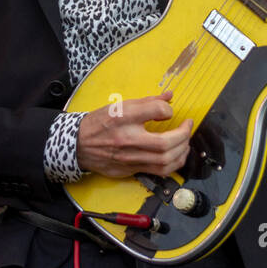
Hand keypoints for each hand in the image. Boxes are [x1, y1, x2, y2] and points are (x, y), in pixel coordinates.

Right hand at [76, 90, 192, 177]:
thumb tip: (169, 96)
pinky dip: (173, 163)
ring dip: (182, 151)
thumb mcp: (120, 106)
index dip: (167, 110)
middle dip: (183, 135)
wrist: (79, 144)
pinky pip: (158, 171)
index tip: (169, 111)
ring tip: (185, 141)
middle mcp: (126, 139)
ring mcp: (129, 157)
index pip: (155, 111)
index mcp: (122, 117)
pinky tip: (176, 155)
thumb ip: (147, 102)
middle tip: (187, 127)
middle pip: (165, 143)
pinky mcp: (130, 170)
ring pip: (165, 161)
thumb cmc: (99, 123)